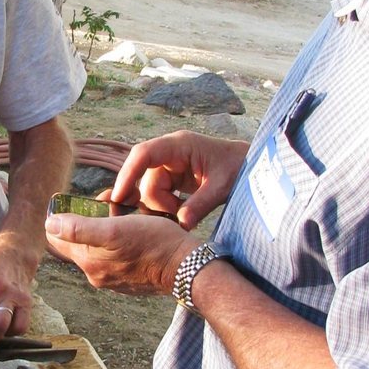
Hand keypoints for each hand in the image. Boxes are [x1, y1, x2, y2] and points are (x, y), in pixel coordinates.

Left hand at [45, 208, 194, 298]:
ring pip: (101, 245)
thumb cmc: (154, 244)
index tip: (83, 202)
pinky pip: (117, 254)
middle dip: (91, 218)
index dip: (66, 217)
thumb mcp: (113, 230)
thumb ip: (78, 229)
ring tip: (127, 211)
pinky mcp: (131, 278)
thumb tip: (49, 224)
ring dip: (108, 227)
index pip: (58, 239)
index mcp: (88, 262)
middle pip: (81, 240)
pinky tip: (136, 228)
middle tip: (111, 201)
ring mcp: (115, 278)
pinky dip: (121, 239)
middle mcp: (97, 274)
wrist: (187, 267)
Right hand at [112, 132, 247, 228]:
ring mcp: (169, 165)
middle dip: (157, 203)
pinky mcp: (172, 178)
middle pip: (146, 180)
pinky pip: (157, 195)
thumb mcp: (222, 187)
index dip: (128, 174)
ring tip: (185, 214)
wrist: (249, 166)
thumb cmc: (238, 168)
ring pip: (150, 191)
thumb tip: (180, 224)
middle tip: (178, 216)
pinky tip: (179, 213)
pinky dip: (165, 208)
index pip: (143, 154)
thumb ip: (200, 204)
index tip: (118, 197)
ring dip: (163, 207)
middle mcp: (169, 153)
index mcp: (180, 145)